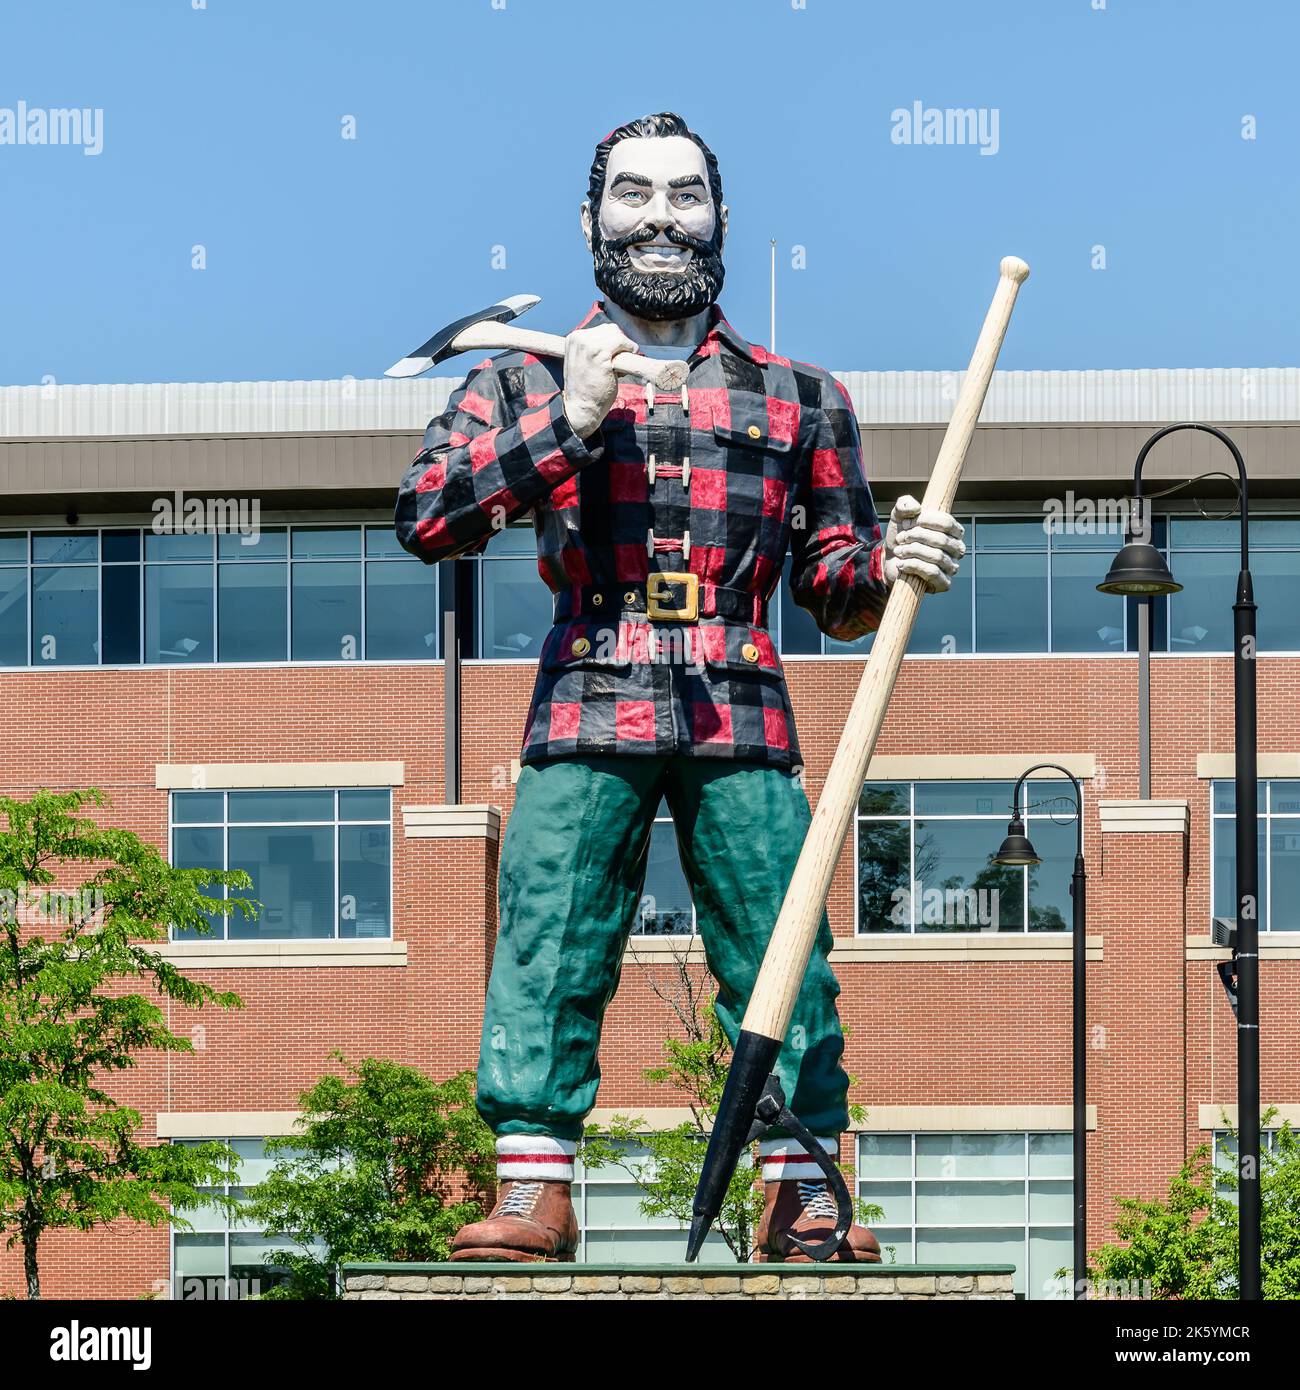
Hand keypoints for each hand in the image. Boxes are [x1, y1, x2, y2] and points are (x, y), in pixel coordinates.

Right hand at [561, 323, 635, 439]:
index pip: (602, 330)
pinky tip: (623, 368)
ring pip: (618, 336)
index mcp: (574, 338)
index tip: (614, 355)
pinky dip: (629, 353)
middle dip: (620, 344)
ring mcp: (590, 346)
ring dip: (625, 349)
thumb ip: (594, 348)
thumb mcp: (584, 361)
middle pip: (611, 330)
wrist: (581, 408)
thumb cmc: (585, 388)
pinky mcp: (602, 355)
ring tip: (618, 367)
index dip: (613, 342)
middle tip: (618, 362)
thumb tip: (617, 340)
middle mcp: (580, 338)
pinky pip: (624, 345)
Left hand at [883, 494, 965, 592]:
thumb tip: (916, 508)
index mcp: (953, 531)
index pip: (947, 522)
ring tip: (900, 551)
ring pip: (937, 556)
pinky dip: (914, 566)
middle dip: (916, 537)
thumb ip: (905, 504)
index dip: (925, 521)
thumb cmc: (901, 537)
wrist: (890, 561)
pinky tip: (902, 564)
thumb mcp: (899, 516)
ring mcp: (952, 567)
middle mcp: (957, 549)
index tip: (906, 523)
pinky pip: (933, 572)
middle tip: (901, 538)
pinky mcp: (943, 583)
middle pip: (941, 540)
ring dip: (913, 551)